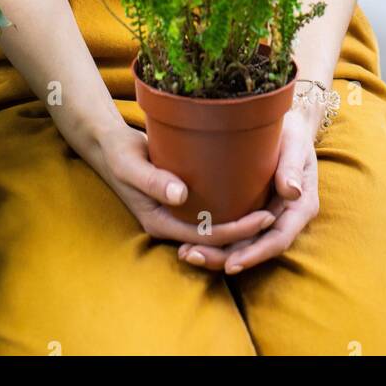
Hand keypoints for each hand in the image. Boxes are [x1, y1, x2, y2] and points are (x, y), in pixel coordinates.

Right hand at [91, 123, 277, 247]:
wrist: (109, 145)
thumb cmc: (120, 153)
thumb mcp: (131, 164)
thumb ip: (153, 180)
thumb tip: (181, 195)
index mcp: (159, 222)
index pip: (206, 236)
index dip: (236, 231)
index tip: (263, 216)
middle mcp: (170, 224)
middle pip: (214, 239)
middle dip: (244, 233)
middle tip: (276, 215)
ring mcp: (175, 216)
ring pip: (213, 231)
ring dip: (240, 226)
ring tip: (270, 210)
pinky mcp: (180, 204)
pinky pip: (208, 215)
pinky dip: (229, 211)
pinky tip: (249, 198)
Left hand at [176, 105, 320, 274]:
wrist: (286, 126)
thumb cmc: (292, 133)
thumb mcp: (295, 143)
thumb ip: (292, 165)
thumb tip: (292, 191)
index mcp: (300, 207)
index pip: (278, 239)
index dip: (255, 254)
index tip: (231, 264)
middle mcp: (283, 218)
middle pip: (255, 247)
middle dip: (225, 257)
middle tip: (193, 256)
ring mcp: (266, 216)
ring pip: (242, 243)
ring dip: (215, 252)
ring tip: (185, 253)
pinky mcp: (250, 210)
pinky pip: (234, 229)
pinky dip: (214, 236)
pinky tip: (188, 238)